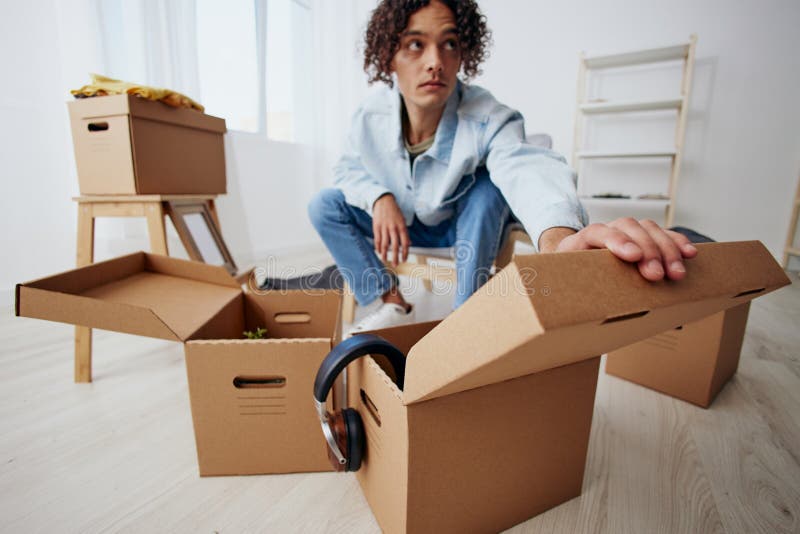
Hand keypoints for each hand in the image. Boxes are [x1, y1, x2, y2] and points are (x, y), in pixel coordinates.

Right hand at [372, 194, 409, 266]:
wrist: (383, 201)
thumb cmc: (395, 211)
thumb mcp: (403, 220)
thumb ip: (405, 233)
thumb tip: (409, 244)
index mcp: (402, 227)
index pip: (405, 243)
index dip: (405, 253)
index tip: (404, 259)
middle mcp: (393, 228)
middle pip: (395, 246)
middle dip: (395, 257)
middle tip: (396, 264)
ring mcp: (384, 228)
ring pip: (385, 244)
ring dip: (385, 254)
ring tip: (385, 260)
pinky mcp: (376, 227)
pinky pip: (377, 240)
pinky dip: (378, 247)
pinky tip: (379, 252)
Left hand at [543, 218, 697, 280]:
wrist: (566, 268)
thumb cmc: (564, 281)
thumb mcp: (557, 285)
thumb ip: (561, 290)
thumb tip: (561, 309)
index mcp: (578, 242)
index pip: (596, 232)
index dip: (615, 241)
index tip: (632, 256)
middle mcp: (603, 231)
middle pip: (628, 228)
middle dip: (647, 250)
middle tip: (657, 275)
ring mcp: (623, 232)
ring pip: (647, 228)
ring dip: (666, 249)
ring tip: (676, 274)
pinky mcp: (641, 238)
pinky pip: (662, 234)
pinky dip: (676, 242)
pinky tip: (689, 254)